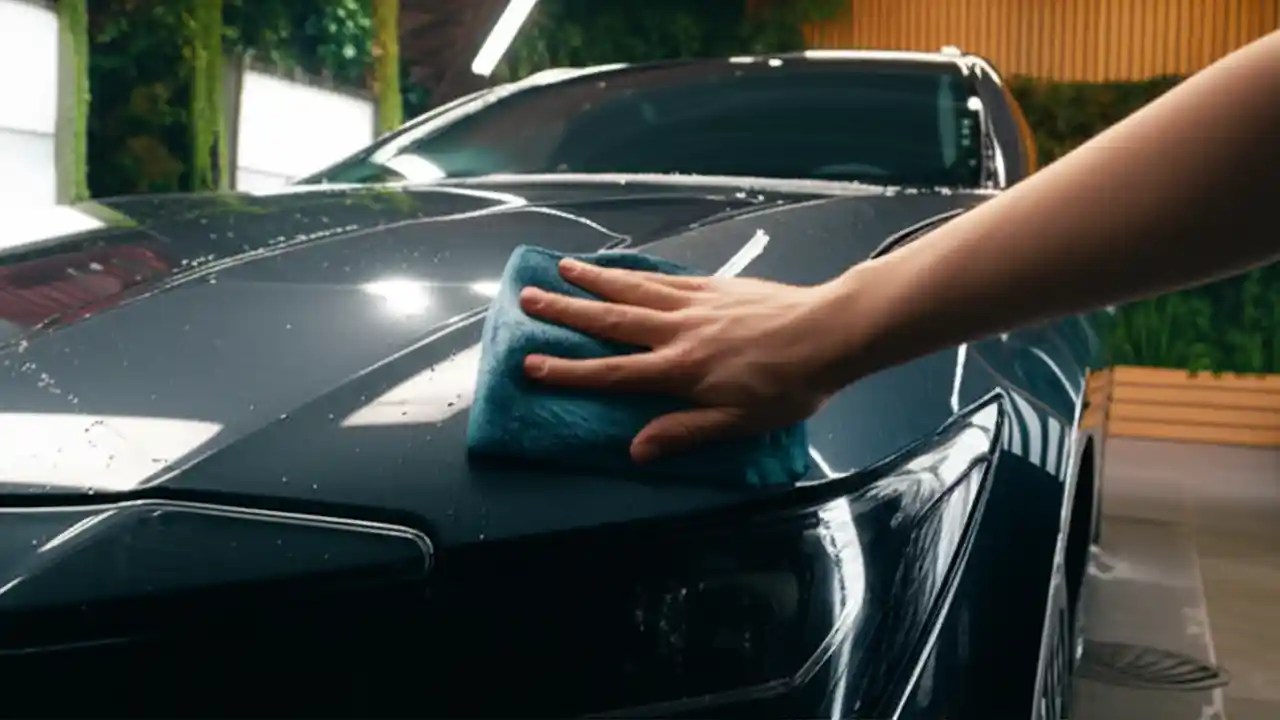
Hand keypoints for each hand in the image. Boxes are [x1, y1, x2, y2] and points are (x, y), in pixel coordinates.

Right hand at [520, 258, 850, 462]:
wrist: (828, 332)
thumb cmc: (788, 386)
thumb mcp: (738, 422)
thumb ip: (684, 432)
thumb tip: (635, 449)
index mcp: (679, 370)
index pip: (612, 372)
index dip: (568, 370)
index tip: (531, 363)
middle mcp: (677, 331)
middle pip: (611, 319)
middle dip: (567, 310)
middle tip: (528, 298)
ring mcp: (694, 303)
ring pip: (634, 288)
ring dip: (595, 279)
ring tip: (563, 268)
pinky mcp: (714, 286)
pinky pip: (665, 276)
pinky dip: (637, 271)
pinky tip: (623, 268)